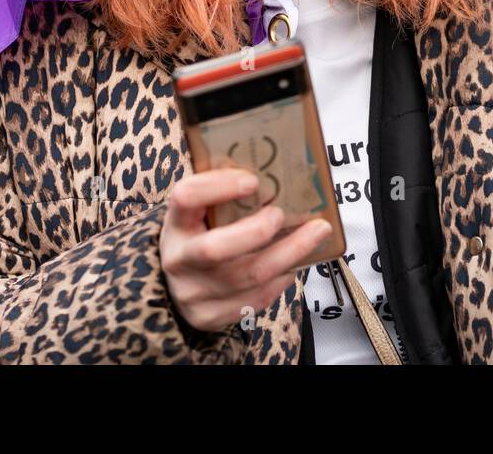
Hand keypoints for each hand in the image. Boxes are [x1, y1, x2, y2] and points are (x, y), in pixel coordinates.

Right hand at [159, 168, 332, 331]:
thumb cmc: (201, 237)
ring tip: (317, 231)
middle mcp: (179, 260)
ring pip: (249, 276)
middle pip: (216, 249)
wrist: (179, 287)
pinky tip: (297, 261)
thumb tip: (278, 175)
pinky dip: (283, 276)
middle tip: (283, 213)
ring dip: (290, 252)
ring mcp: (194, 293)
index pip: (186, 198)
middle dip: (257, 231)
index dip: (218, 187)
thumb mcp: (201, 214)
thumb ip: (226, 197)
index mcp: (175, 224)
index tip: (253, 180)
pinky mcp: (211, 316)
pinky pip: (258, 298)